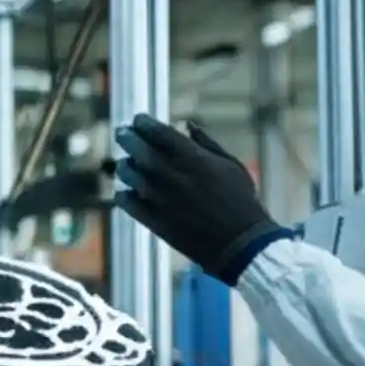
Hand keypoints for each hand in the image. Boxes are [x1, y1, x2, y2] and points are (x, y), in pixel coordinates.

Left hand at [113, 113, 291, 284]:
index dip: (143, 123)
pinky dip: (124, 195)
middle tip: (122, 133)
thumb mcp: (232, 165)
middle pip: (138, 149)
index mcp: (192, 158)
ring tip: (125, 164)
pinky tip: (127, 192)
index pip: (157, 132)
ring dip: (125, 166)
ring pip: (129, 175)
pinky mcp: (155, 221)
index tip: (138, 120)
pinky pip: (128, 203)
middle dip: (127, 137)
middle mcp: (172, 175)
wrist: (241, 244)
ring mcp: (161, 199)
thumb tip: (187, 125)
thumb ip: (207, 143)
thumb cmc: (241, 202)